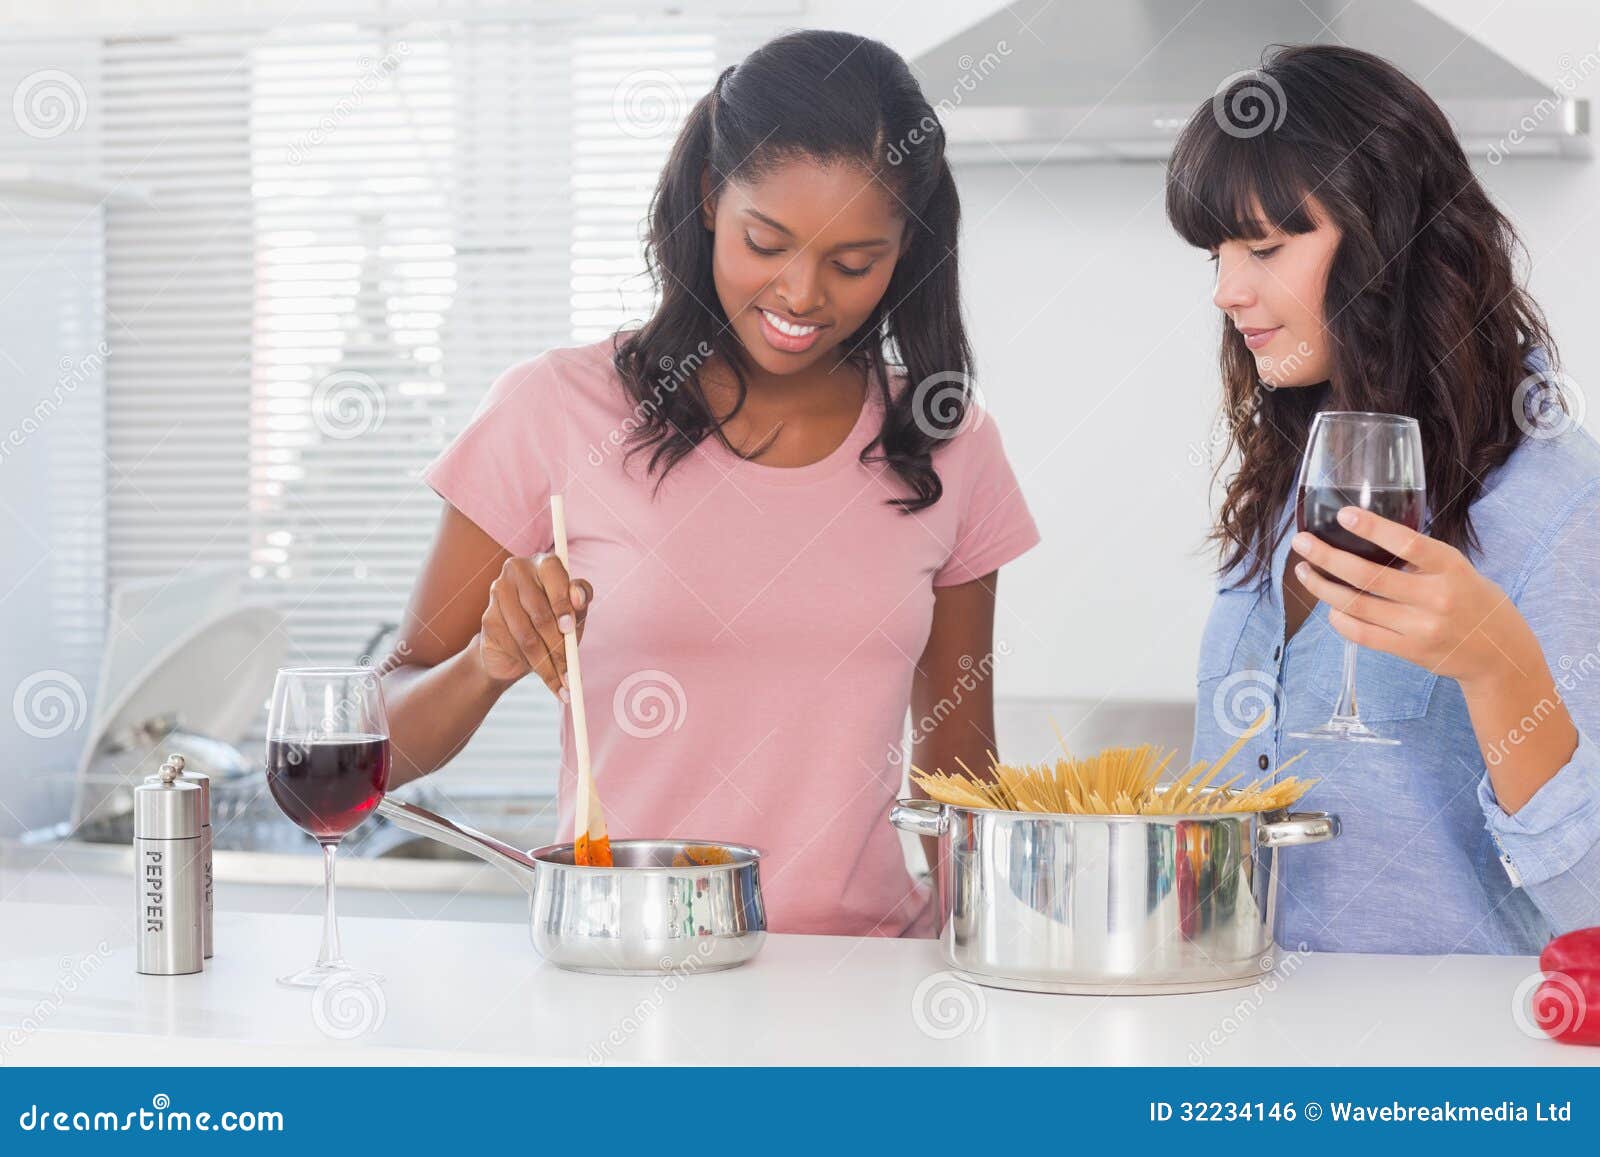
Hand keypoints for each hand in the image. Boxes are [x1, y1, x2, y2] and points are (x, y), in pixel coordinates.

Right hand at [476, 553, 594, 697]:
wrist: (516, 647)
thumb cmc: (553, 623)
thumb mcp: (574, 614)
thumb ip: (581, 602)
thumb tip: (579, 598)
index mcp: (545, 563)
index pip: (554, 576)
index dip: (563, 604)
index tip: (569, 630)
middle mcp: (518, 570)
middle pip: (540, 612)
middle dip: (558, 647)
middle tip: (570, 673)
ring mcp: (499, 592)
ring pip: (526, 634)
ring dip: (545, 664)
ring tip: (559, 683)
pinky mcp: (488, 618)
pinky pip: (512, 646)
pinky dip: (528, 663)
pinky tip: (538, 672)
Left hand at [1291, 506, 1540, 690]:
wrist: (1499, 655)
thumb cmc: (1473, 601)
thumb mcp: (1458, 569)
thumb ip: (1420, 558)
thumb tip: (1368, 536)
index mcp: (1451, 567)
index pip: (1408, 544)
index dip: (1373, 528)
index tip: (1342, 515)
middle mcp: (1435, 597)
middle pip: (1369, 576)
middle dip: (1327, 557)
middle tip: (1301, 543)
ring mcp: (1421, 628)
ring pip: (1358, 606)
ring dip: (1323, 587)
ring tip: (1303, 572)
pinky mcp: (1410, 651)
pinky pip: (1363, 635)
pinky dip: (1339, 619)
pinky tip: (1328, 606)